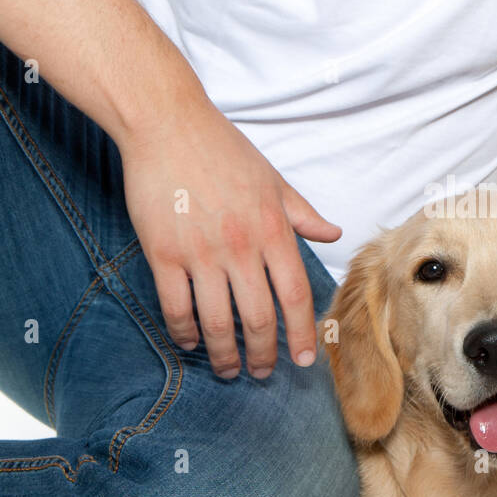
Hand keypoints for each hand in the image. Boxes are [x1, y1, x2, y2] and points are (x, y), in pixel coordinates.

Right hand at [117, 99, 341, 378]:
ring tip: (227, 367)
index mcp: (272, 228)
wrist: (166, 123)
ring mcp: (201, 252)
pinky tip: (189, 341)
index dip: (303, 333)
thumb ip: (301, 213)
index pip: (297, 295)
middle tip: (260, 372)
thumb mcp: (271, 178)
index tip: (303, 360)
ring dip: (224, 355)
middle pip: (260, 318)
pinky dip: (184, 333)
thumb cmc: (220, 146)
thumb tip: (333, 234)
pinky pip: (177, 307)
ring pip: (218, 323)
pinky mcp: (163, 253)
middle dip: (263, 355)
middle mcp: (241, 246)